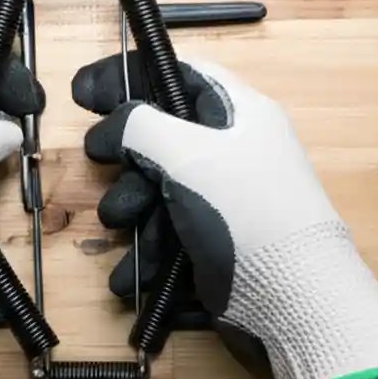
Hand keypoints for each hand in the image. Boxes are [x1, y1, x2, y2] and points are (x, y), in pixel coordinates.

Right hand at [72, 54, 377, 378]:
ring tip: (124, 227)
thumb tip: (110, 127)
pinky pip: (166, 239)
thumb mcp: (188, 155)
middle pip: (161, 138)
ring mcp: (224, 203)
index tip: (84, 94)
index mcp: (239, 115)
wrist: (293, 303)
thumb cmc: (244, 212)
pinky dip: (145, 256)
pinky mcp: (214, 247)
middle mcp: (233, 153)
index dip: (131, 77)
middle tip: (100, 165)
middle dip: (126, 159)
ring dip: (131, 213)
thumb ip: (139, 126)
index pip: (180, 75)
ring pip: (157, 193)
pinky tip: (129, 279)